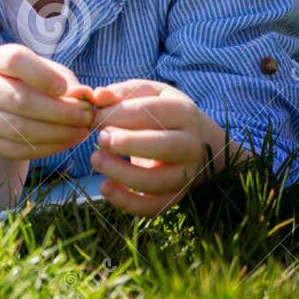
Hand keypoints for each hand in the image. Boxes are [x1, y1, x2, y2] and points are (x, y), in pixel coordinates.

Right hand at [0, 43, 95, 161]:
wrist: (8, 110)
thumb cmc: (36, 85)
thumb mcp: (52, 74)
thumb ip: (68, 83)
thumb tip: (84, 95)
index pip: (15, 61)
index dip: (43, 75)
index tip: (65, 88)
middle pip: (20, 99)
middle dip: (60, 111)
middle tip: (86, 117)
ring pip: (21, 128)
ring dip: (58, 132)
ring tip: (82, 131)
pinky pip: (20, 148)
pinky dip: (49, 147)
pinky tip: (68, 141)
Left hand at [89, 80, 233, 215]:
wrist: (203, 143)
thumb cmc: (165, 112)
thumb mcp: (150, 93)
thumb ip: (122, 92)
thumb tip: (97, 95)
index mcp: (183, 112)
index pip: (149, 112)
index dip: (116, 114)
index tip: (94, 116)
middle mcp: (190, 144)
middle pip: (162, 147)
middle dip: (126, 143)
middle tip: (100, 138)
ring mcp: (186, 173)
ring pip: (156, 182)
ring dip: (121, 174)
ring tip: (96, 160)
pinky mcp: (177, 195)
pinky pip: (154, 207)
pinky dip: (127, 202)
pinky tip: (105, 187)